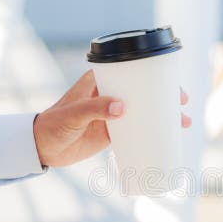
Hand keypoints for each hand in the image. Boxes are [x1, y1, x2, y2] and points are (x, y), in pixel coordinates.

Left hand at [33, 70, 190, 167]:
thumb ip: (96, 109)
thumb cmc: (52, 124)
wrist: (40, 147)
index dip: (153, 77)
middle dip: (164, 97)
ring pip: (142, 112)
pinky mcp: (110, 133)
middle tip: (182, 103)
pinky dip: (150, 133)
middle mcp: (108, 95)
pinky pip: (135, 131)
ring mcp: (111, 114)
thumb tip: (123, 108)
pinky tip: (165, 137)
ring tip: (182, 123)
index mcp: (100, 81)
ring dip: (162, 116)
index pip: (131, 73)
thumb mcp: (74, 114)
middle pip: (143, 92)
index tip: (170, 85)